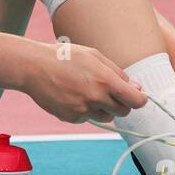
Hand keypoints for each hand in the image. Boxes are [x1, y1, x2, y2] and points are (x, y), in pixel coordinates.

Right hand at [21, 41, 147, 123]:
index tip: (138, 97)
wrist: (33, 67)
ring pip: (106, 117)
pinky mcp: (71, 118)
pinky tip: (73, 95)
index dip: (140, 99)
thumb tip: (136, 89)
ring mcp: (82, 110)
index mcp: (104, 80)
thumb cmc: (65, 57)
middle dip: (121, 103)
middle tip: (111, 92)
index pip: (135, 100)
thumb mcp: (94, 56)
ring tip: (88, 91)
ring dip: (103, 108)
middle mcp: (95, 97)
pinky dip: (85, 110)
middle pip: (123, 111)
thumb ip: (117, 73)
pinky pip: (87, 118)